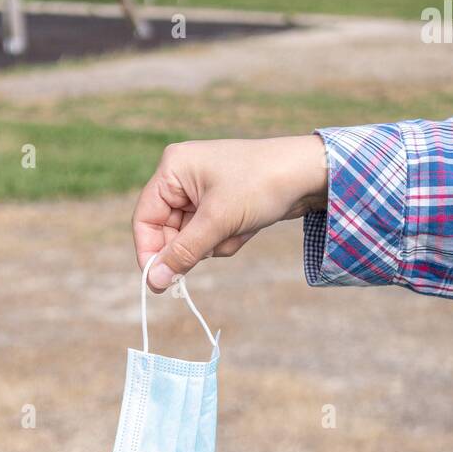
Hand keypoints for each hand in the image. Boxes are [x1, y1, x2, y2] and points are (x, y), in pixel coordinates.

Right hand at [132, 135, 328, 291]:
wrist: (308, 173)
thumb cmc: (261, 185)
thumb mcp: (219, 221)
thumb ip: (184, 252)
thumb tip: (155, 281)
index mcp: (173, 169)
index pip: (145, 218)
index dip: (150, 251)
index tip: (158, 282)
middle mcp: (183, 178)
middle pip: (169, 232)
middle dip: (196, 246)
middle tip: (219, 244)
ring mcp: (202, 191)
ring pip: (193, 238)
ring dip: (216, 244)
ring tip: (240, 227)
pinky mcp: (221, 203)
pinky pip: (212, 235)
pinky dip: (228, 238)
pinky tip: (248, 226)